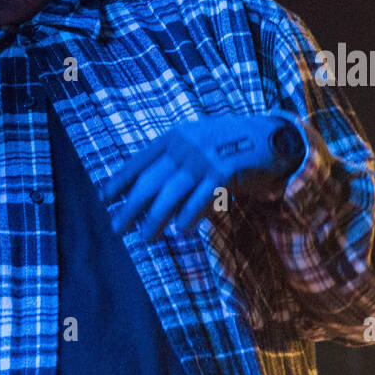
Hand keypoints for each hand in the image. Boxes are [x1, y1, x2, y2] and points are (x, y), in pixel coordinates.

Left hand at [101, 114, 303, 239]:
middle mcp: (184, 146)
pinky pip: (200, 199)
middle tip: (117, 228)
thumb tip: (142, 193)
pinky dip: (188, 216)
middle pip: (149, 182)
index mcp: (173, 137)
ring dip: (155, 220)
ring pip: (170, 195)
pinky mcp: (224, 171)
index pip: (138, 163)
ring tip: (146, 239)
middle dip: (130, 208)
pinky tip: (180, 231)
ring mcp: (204, 158)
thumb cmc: (227, 145)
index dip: (119, 182)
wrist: (270, 136)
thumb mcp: (195, 144)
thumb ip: (172, 163)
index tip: (104, 200)